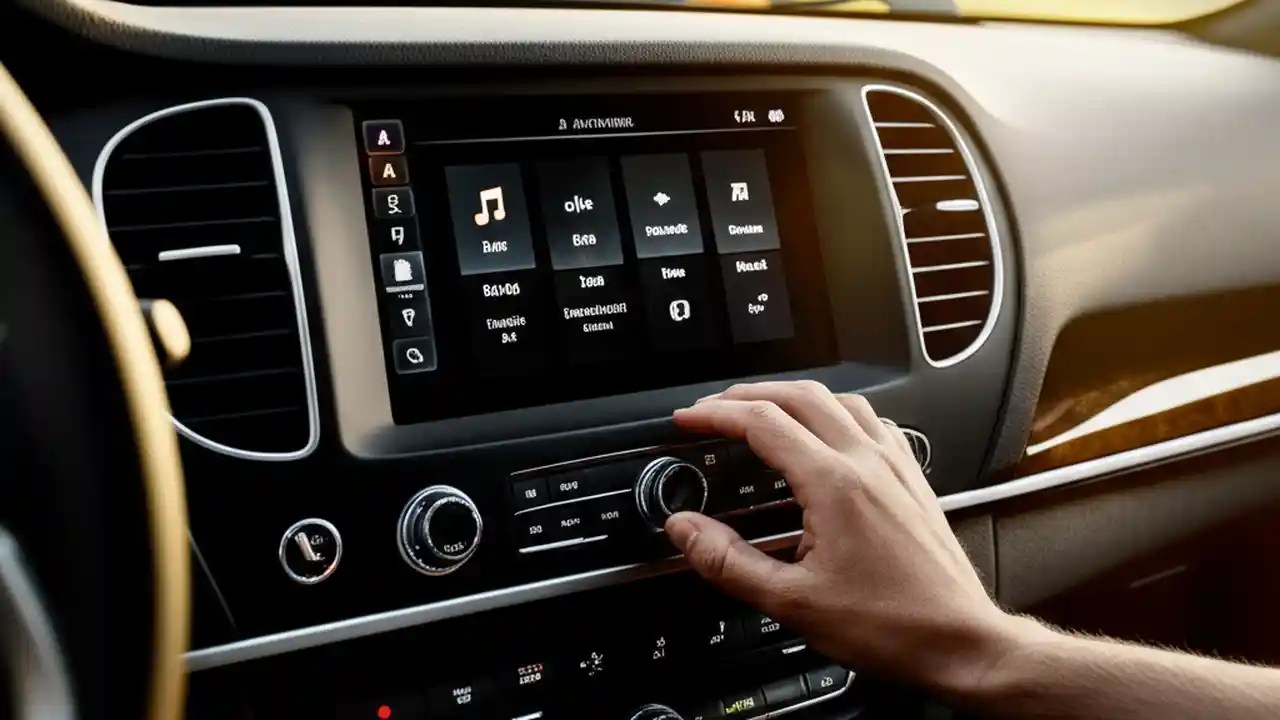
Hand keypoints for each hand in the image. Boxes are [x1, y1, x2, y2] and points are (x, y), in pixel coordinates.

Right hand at [665, 381, 1037, 696]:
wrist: (961, 642)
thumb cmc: (890, 626)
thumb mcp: (792, 602)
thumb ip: (729, 561)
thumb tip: (686, 530)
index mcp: (834, 484)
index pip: (762, 422)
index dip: (716, 416)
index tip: (688, 421)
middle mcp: (868, 462)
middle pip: (799, 396)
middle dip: (746, 395)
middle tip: (712, 410)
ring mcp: (895, 465)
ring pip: (838, 400)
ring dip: (791, 397)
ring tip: (761, 411)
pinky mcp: (912, 478)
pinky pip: (871, 422)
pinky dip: (835, 413)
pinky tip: (826, 433)